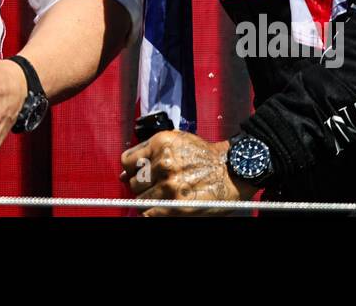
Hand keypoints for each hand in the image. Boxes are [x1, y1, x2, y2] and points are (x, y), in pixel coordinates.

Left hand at [120, 132, 257, 215]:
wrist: (232, 170)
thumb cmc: (204, 155)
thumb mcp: (176, 142)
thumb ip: (148, 153)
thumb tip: (123, 174)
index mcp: (160, 143)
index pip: (127, 161)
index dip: (132, 169)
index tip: (139, 173)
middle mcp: (163, 163)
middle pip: (133, 182)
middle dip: (142, 185)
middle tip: (158, 185)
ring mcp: (169, 185)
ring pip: (140, 199)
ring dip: (149, 199)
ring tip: (165, 195)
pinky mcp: (176, 205)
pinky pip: (149, 213)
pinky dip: (153, 212)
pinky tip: (163, 206)